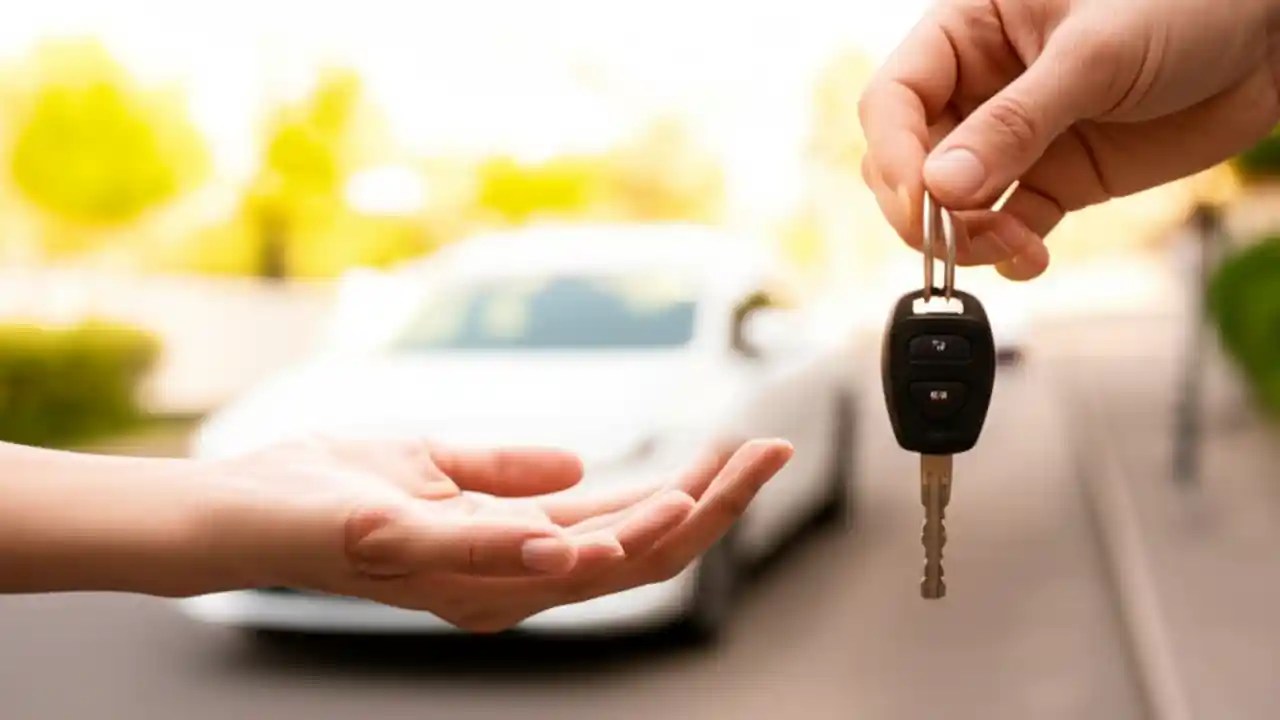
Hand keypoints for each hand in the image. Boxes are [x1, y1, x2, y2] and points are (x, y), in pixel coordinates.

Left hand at [205, 436, 792, 632]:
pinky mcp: (412, 555)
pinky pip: (496, 559)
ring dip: (662, 526)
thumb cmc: (327, 488)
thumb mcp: (433, 462)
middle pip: (633, 557)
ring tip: (722, 476)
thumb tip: (581, 464)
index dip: (698, 495)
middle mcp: (504, 577)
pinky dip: (557, 550)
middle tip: (771, 453)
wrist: (237, 509)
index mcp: (515, 548)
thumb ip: (507, 470)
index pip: (631, 529)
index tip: (750, 450)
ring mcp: (462, 576)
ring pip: (588, 567)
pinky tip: (611, 527)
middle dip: (709, 510)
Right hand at [860, 0, 1279, 279]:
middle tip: (957, 236)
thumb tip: (940, 188)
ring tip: (1015, 246)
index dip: (894, 153)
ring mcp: (1013, 139)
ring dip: (966, 239)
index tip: (919, 199)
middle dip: (925, 208)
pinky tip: (1029, 256)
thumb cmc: (1190, 2)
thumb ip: (1015, 123)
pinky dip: (1005, 254)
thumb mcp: (1095, 54)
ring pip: (950, 205)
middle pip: (909, 161)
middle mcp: (978, 87)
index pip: (894, 99)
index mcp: (966, 31)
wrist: (1274, 37)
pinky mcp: (1053, 180)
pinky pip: (1003, 228)